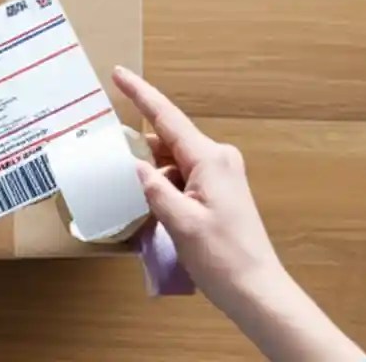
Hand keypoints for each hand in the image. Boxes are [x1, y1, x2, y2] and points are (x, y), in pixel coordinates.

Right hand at [113, 67, 364, 360]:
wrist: (257, 291)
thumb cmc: (223, 258)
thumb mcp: (179, 222)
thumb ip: (152, 188)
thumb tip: (132, 163)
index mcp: (210, 159)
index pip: (167, 117)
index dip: (140, 94)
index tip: (118, 73)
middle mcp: (218, 160)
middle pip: (166, 141)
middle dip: (138, 149)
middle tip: (108, 157)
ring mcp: (220, 176)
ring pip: (172, 162)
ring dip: (150, 175)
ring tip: (128, 195)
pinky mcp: (218, 193)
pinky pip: (181, 178)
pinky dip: (162, 188)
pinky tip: (149, 209)